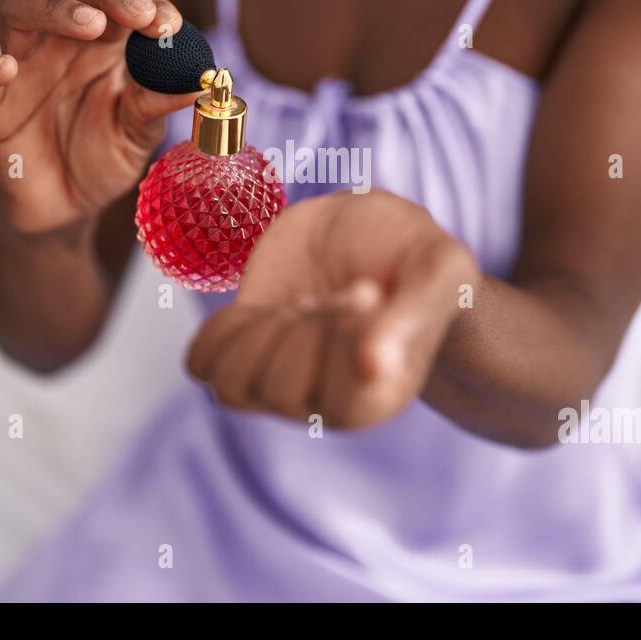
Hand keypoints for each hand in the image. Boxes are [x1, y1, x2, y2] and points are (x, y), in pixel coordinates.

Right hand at [0, 0, 200, 233]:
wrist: (67, 209)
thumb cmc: (105, 156)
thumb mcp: (141, 132)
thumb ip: (160, 102)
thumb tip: (204, 81)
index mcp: (105, 41)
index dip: (145, 1)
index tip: (170, 26)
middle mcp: (60, 40)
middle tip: (135, 13)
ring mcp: (20, 65)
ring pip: (13, 4)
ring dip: (50, 6)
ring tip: (89, 24)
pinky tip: (6, 69)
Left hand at [186, 190, 477, 429]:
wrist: (375, 235)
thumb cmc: (418, 260)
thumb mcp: (438, 271)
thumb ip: (410, 317)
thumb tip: (372, 369)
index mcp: (378, 397)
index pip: (338, 404)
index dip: (341, 340)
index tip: (369, 292)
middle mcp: (324, 402)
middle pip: (277, 392)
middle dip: (301, 330)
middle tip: (334, 293)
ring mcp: (279, 377)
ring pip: (231, 387)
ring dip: (258, 333)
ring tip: (299, 302)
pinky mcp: (247, 350)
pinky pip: (202, 363)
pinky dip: (224, 329)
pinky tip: (263, 305)